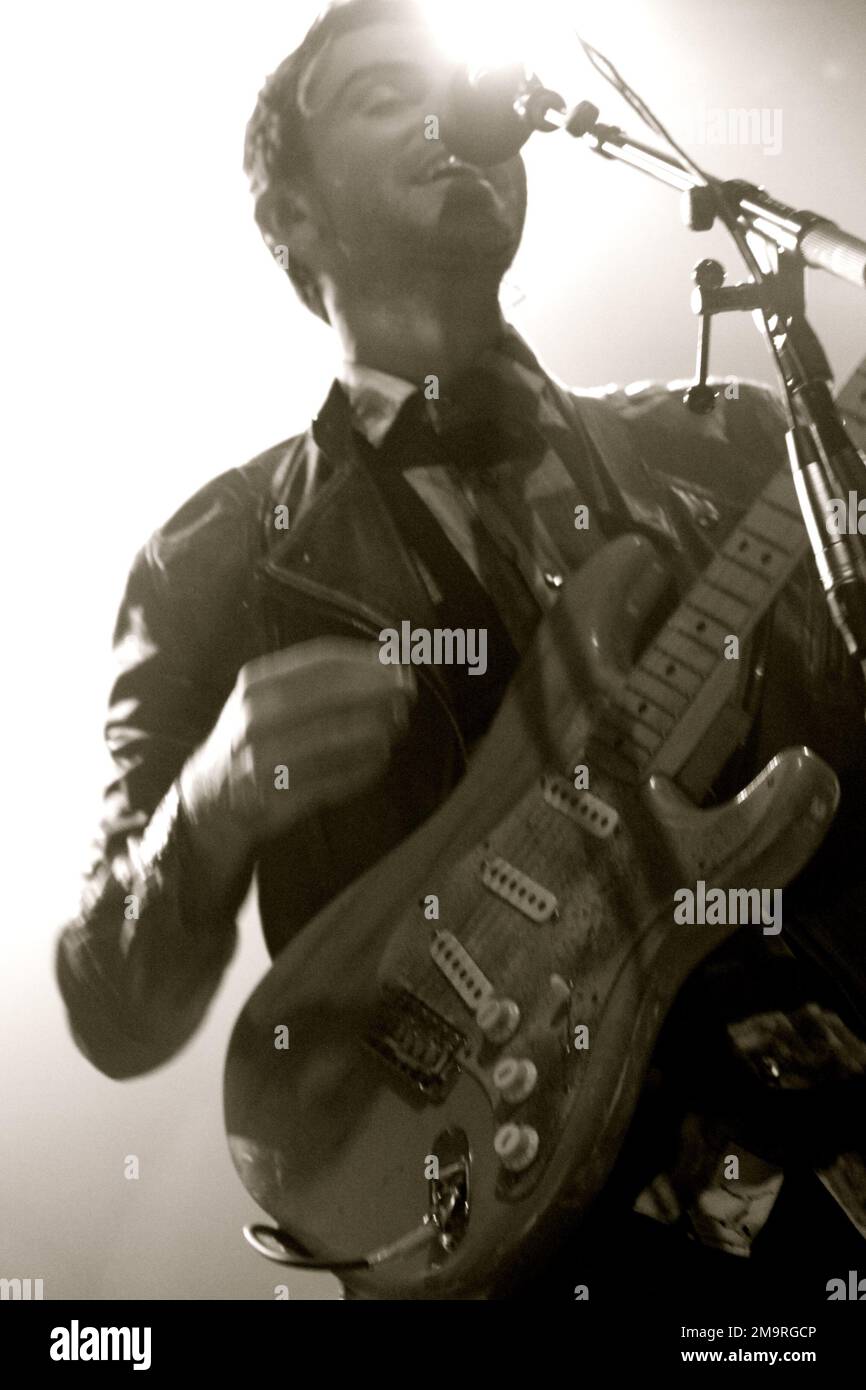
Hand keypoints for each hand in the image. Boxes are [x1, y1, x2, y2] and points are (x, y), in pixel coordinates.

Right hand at [178, 638, 416, 873]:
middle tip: (408, 694)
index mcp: (257, 684)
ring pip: (334, 739)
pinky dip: (363, 768)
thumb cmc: (255, 736)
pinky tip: (380, 759)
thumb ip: (318, 680)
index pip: (320, 662)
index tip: (400, 665)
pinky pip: (333, 779)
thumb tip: (387, 663)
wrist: (210, 796)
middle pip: (329, 696)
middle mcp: (255, 718)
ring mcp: (262, 760)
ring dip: (375, 730)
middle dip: (377, 691)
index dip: (366, 662)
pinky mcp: (275, 797)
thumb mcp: (269, 697)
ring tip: (397, 726)